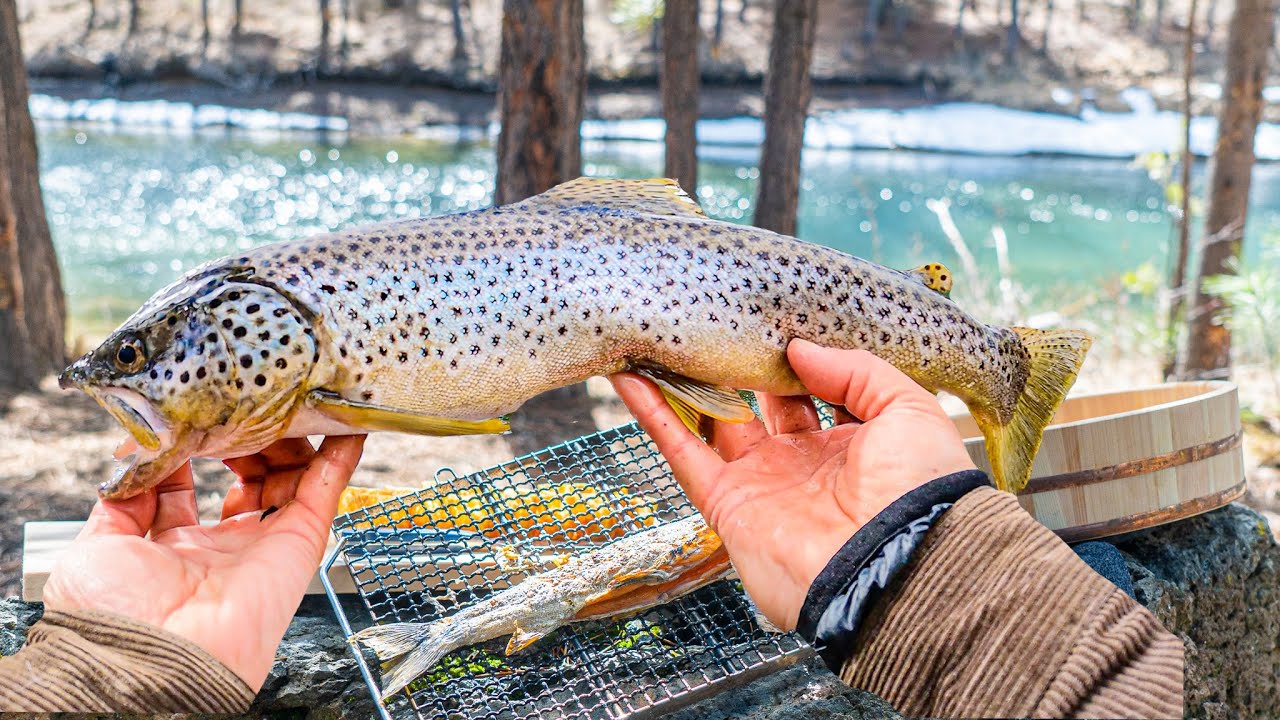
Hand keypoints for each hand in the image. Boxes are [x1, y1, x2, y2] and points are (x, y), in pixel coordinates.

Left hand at [41, 435, 365, 690]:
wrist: (152, 658)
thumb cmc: (115, 618)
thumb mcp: (99, 544)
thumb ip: (124, 498)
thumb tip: (140, 458)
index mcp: (171, 547)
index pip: (190, 483)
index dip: (193, 446)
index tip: (194, 413)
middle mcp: (220, 545)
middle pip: (244, 475)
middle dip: (243, 436)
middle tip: (241, 404)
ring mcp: (262, 543)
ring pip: (287, 478)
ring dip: (286, 439)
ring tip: (281, 403)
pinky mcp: (298, 543)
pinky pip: (326, 492)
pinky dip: (339, 459)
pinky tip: (344, 426)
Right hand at [610, 339, 973, 630]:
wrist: (897, 564)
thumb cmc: (917, 490)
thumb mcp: (909, 409)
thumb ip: (856, 370)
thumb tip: (800, 349)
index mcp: (851, 444)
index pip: (811, 391)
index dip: (791, 357)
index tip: (767, 318)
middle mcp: (802, 463)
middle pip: (756, 404)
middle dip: (735, 366)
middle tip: (711, 320)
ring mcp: (762, 484)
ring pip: (712, 422)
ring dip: (684, 383)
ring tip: (659, 336)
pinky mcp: (727, 505)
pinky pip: (683, 453)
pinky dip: (654, 415)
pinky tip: (631, 377)